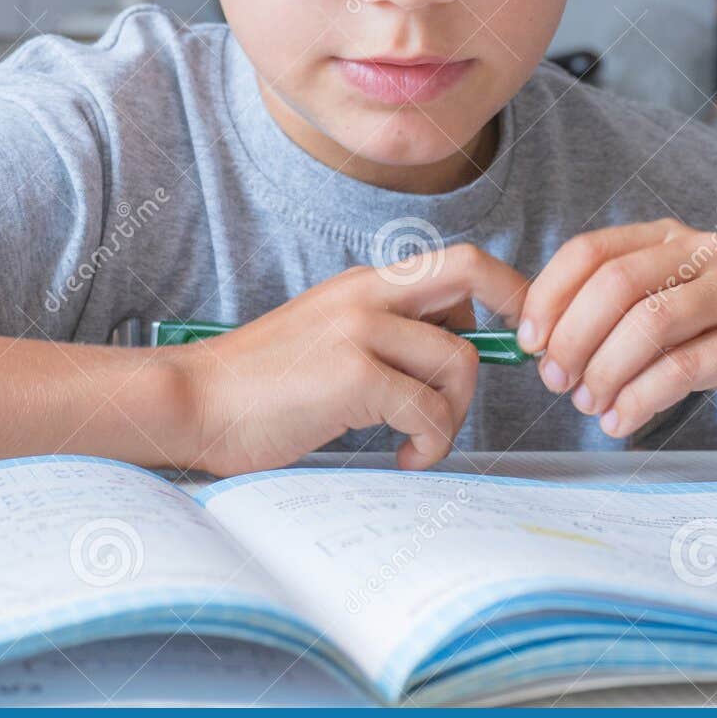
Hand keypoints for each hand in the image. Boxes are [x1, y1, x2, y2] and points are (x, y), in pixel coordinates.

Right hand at [164, 244, 527, 473]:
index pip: (456, 260)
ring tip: (422, 440)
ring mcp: (359, 330)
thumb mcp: (326, 341)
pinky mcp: (353, 375)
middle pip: (470, 270)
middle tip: (527, 357)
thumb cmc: (256, 390)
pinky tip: (406, 457)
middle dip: (515, 308)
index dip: (505, 286)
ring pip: (459, 360)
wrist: (189, 402)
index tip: (524, 326)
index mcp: (363, 286)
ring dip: (456, 413)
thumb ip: (382, 338)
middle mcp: (366, 294)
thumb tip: (449, 359)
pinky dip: (430, 442)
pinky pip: (429, 410)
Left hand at [518, 219, 716, 436]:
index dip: (548, 297)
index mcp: (669, 237)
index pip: (590, 251)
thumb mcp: (672, 302)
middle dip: (572, 339)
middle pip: (614, 285)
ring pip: (648, 325)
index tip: (528, 342)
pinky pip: (683, 368)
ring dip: (605, 373)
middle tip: (556, 381)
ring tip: (591, 406)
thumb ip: (613, 309)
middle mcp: (703, 252)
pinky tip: (623, 421)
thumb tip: (534, 336)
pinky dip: (641, 400)